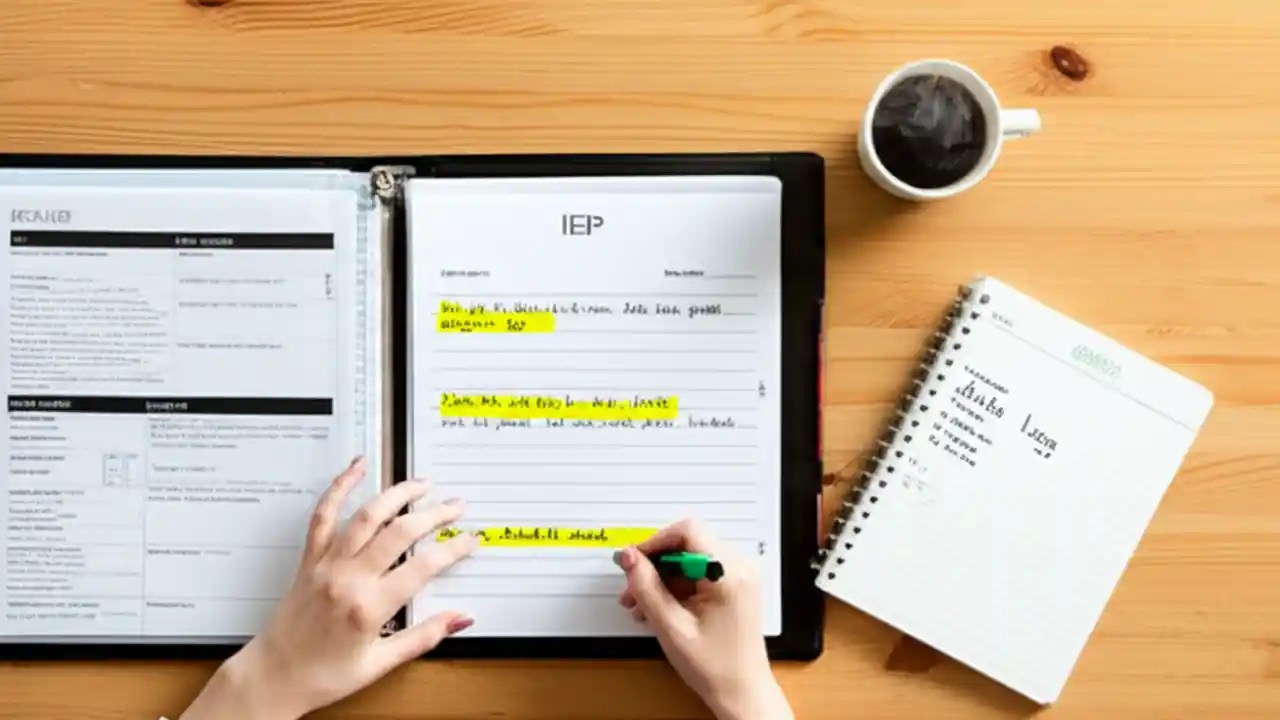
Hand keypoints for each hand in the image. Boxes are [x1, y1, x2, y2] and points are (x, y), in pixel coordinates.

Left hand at [180, 457, 478, 719]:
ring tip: (421, 485)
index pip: (424, 567)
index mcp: (369, 608)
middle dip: (434, 515)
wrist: (273, 676)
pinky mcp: (309, 559)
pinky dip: (339, 487)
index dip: (453, 550)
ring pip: (366, 516)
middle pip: (400, 532)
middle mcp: (348, 579)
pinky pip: (323, 515)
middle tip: (455, 506)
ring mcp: (327, 564)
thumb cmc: (322, 676)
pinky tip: (355, 468)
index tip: (469, 540)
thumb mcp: (380, 664)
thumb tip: (461, 618)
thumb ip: (423, 637)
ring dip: (397, 495)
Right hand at [618, 520, 792, 719]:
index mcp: (728, 573)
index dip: (655, 543)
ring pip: (689, 560)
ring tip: (641, 606)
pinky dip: (676, 586)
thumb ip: (646, 587)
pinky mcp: (733, 586)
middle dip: (654, 566)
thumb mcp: (670, 626)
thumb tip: (629, 557)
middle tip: (630, 591)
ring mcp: (738, 576)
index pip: (688, 532)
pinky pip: (698, 573)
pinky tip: (658, 609)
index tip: (633, 562)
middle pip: (686, 545)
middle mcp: (739, 567)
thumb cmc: (714, 667)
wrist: (742, 692)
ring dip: (662, 579)